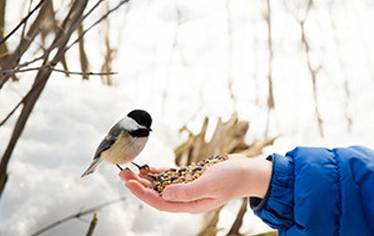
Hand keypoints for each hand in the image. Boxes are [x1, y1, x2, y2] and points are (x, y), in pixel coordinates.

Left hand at [119, 154, 271, 213]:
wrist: (248, 171)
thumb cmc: (232, 178)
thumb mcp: (209, 184)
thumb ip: (187, 191)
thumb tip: (164, 193)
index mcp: (189, 204)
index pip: (159, 202)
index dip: (142, 194)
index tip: (129, 183)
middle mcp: (187, 198)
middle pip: (157, 194)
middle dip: (139, 185)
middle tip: (124, 173)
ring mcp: (189, 187)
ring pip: (162, 185)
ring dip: (146, 178)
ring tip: (131, 171)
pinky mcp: (193, 177)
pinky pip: (172, 176)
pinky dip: (160, 173)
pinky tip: (149, 168)